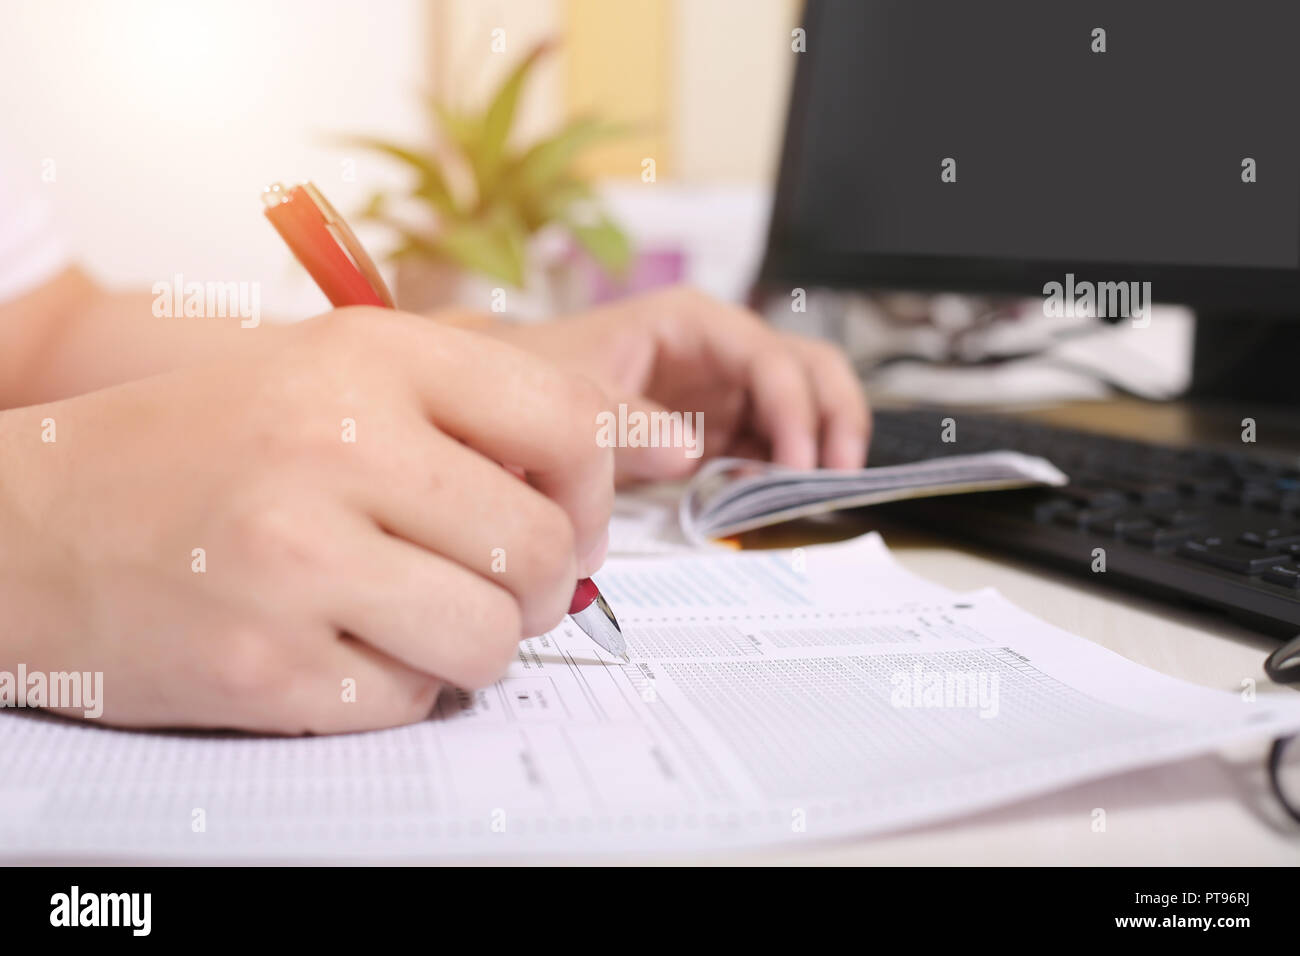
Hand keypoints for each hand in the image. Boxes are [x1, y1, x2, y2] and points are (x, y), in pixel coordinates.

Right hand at [0, 307, 612, 733]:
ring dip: (475, 643)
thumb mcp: (335, 379)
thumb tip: (660, 443)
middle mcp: (336, 445)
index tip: (564, 511)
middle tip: (490, 580)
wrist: (29, 525)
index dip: (594, 487)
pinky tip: (339, 646)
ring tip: (413, 613)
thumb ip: (488, 406)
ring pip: (496, 637)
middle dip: (541, 583)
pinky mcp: (264, 665)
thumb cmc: (199, 450)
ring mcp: (297, 559)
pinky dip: (397, 685)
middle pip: (546, 547)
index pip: (572, 421)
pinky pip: (414, 700)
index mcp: (369, 357)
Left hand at [487, 286, 869, 481]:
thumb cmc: (541, 378)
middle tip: (834, 476)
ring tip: (806, 495)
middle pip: (809, 369)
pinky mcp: (718, 428)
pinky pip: (771, 444)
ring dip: (816, 447)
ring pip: (802, 406)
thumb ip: (628, 424)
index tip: (799, 463)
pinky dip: (782, 471)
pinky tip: (769, 500)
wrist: (512, 401)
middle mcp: (720, 351)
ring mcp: (724, 390)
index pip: (769, 355)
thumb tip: (689, 454)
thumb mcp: (576, 397)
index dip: (794, 407)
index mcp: (691, 323)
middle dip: (833, 417)